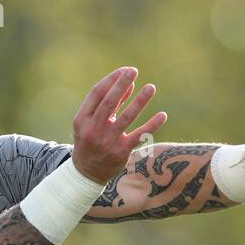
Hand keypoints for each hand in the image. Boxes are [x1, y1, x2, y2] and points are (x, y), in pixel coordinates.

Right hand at [71, 66, 167, 182]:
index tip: (125, 70)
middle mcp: (93, 129)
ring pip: (127, 117)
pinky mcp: (121, 152)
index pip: (97, 94)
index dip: (112, 80)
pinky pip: (140, 135)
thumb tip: (129, 84)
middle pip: (109, 102)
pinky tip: (163, 115)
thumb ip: (109, 104)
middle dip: (122, 84)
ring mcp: (107, 141)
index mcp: (82, 119)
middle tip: (134, 71)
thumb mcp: (91, 122)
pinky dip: (152, 125)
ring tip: (151, 87)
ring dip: (140, 101)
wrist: (87, 173)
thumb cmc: (90, 140)